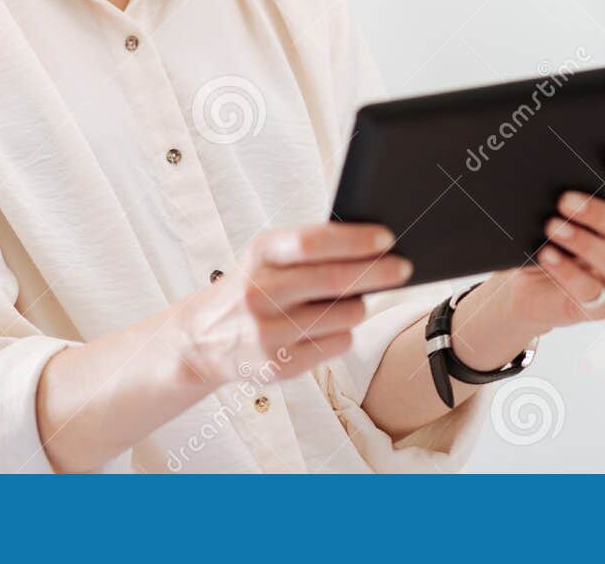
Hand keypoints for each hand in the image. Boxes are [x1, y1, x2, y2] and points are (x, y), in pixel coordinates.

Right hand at [176, 222, 411, 388]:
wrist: (201, 339)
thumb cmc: (250, 288)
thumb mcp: (265, 258)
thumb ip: (308, 250)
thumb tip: (372, 247)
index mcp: (259, 256)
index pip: (311, 242)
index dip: (353, 240)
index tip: (386, 238)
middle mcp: (259, 293)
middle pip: (334, 281)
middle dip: (378, 272)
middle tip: (403, 268)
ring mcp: (267, 333)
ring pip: (343, 316)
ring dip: (359, 306)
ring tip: (352, 301)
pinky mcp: (277, 366)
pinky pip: (336, 345)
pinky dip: (344, 334)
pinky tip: (328, 328)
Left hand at [495, 152, 604, 334]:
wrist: (526, 287)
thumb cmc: (549, 241)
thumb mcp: (560, 215)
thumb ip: (571, 196)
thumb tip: (559, 170)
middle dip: (599, 214)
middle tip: (564, 200)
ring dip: (583, 243)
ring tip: (552, 227)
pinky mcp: (601, 308)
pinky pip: (591, 291)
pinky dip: (567, 271)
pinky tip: (547, 256)